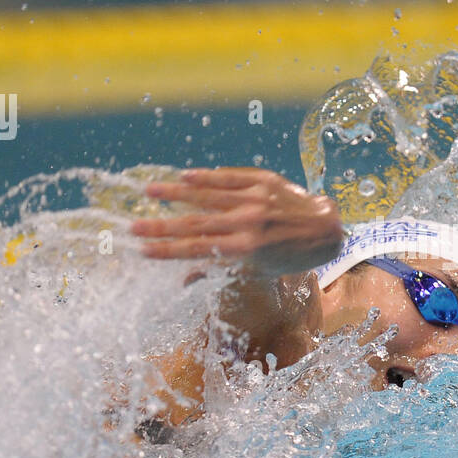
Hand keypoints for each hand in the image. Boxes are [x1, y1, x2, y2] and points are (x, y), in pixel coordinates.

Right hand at [130, 167, 343, 279]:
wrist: (324, 228)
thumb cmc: (289, 255)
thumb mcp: (257, 270)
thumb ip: (218, 270)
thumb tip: (182, 281)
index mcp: (246, 250)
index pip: (198, 250)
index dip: (168, 251)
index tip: (142, 250)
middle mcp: (249, 224)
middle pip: (196, 224)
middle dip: (161, 226)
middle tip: (133, 227)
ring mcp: (256, 200)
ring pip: (208, 196)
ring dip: (176, 194)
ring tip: (149, 191)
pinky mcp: (263, 181)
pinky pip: (229, 178)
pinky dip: (206, 178)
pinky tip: (183, 176)